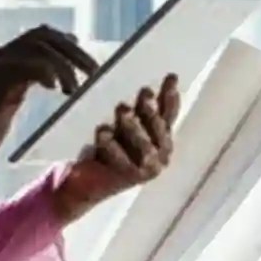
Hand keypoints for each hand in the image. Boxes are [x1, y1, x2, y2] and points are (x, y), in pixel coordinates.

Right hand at [0, 25, 98, 218]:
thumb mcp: (6, 106)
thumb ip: (22, 88)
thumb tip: (55, 80)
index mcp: (0, 62)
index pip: (38, 36)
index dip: (66, 43)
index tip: (86, 63)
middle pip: (42, 35)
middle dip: (73, 50)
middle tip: (94, 72)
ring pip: (37, 46)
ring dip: (66, 63)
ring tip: (78, 86)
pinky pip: (26, 66)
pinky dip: (47, 73)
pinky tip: (58, 91)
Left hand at [52, 73, 180, 223]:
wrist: (89, 182)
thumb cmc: (113, 148)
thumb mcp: (130, 124)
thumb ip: (144, 108)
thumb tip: (166, 81)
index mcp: (163, 139)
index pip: (169, 115)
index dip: (170, 97)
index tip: (171, 77)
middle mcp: (162, 155)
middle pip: (157, 126)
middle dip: (150, 110)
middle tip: (144, 93)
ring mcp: (149, 168)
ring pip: (142, 140)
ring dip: (132, 124)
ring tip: (123, 108)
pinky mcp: (132, 177)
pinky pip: (120, 156)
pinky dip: (110, 143)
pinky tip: (102, 133)